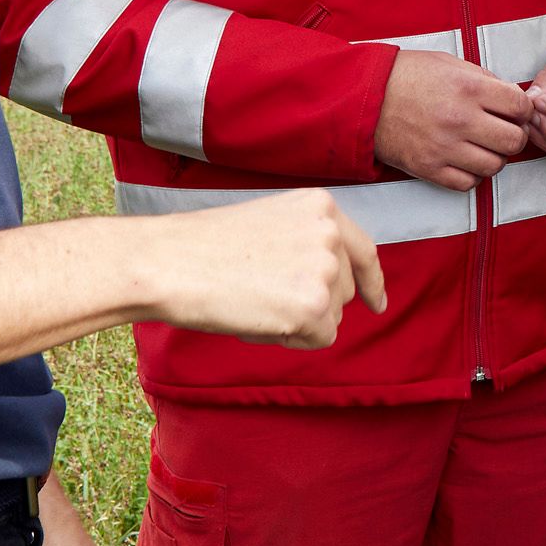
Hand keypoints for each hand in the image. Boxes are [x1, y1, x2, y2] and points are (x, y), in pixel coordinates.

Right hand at [150, 189, 384, 344]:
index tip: (376, 303)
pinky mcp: (314, 306)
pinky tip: (257, 317)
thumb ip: (307, 243)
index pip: (362, 250)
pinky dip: (290, 339)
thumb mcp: (270, 224)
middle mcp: (331, 233)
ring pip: (331, 317)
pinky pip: (317, 339)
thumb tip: (330, 279)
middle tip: (260, 293)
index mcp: (321, 206)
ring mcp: (325, 268)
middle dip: (311, 303)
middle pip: (343, 290)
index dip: (371, 281)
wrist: (170, 262)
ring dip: (298, 321)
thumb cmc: (204, 248)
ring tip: (254, 300)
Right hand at [375, 49, 533, 190]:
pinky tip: (464, 160)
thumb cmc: (407, 75)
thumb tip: (512, 98)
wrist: (364, 97)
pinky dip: (471, 174)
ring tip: (482, 146)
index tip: (515, 111)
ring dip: (494, 157)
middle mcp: (460, 119)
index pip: (521, 106)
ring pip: (494, 166)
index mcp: (468, 88)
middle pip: (514, 141)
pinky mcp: (428, 168)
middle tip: (503, 130)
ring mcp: (444, 147)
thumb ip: (484, 79)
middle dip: (514, 135)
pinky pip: (468, 184)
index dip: (523, 109)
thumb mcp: (449, 63)